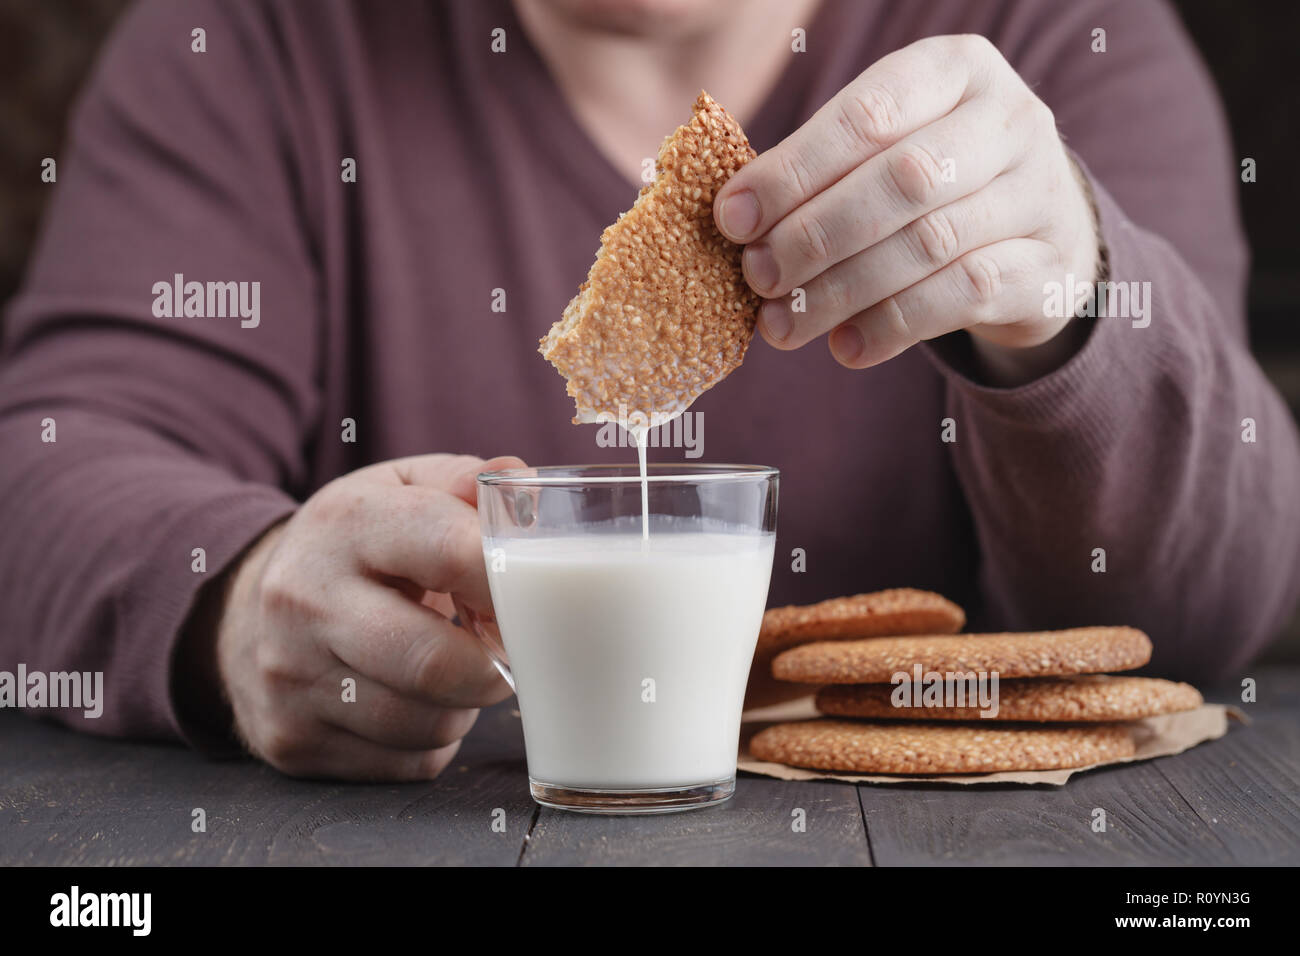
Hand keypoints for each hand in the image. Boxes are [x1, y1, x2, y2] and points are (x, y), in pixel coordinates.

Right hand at [208, 453, 522, 779]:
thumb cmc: (356, 546)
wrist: (242, 611)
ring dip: (465, 705)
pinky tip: (418, 701)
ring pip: (429, 724)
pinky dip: (435, 739)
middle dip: (494, 666)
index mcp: (347, 524)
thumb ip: (467, 482)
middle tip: (506, 650)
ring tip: (454, 668)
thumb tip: (525, 486)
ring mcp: (292, 679)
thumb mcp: (400, 489)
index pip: (452, 552)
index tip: (532, 596)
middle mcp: (306, 600)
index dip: (512, 581)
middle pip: (436, 663)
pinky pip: (409, 763)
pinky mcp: (293, 741)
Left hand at [713, 34, 1099, 382]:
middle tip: (758, 276)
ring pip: (930, 243)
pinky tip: (846, 348)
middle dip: (815, 234)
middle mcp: (1010, 121)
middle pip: (903, 179)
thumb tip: (735, 220)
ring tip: (784, 325)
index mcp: (956, 70)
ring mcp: (1040, 192)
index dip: (794, 171)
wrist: (1043, 237)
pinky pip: (963, 296)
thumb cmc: (934, 188)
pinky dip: (893, 326)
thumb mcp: (884, 154)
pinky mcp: (1051, 266)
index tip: (733, 220)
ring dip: (842, 291)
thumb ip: (821, 174)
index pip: (868, 115)